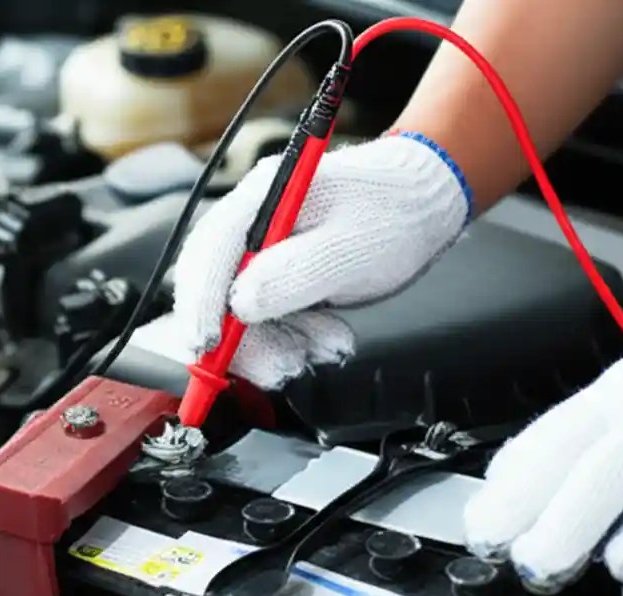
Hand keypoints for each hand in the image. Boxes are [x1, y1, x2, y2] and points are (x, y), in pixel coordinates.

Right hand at [133, 132, 471, 388]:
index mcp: (261, 200)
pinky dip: (294, 339)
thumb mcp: (350, 247)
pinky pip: (267, 320)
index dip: (199, 305)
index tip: (208, 347)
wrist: (422, 205)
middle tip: (280, 368)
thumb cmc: (394, 212)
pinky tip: (327, 340)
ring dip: (277, 343)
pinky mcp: (277, 276)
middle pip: (213, 289)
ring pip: (240, 314)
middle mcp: (252, 225)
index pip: (207, 255)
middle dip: (241, 339)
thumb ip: (293, 274)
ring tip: (327, 346)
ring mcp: (262, 252)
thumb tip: (240, 304)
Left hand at [464, 337, 622, 591]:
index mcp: (611, 393)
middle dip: (512, 504)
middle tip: (487, 540)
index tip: (485, 511)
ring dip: (561, 531)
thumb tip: (549, 489)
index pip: (542, 436)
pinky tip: (620, 563)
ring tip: (538, 561)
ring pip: (597, 484)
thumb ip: (601, 442)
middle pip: (556, 456)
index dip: (506, 480)